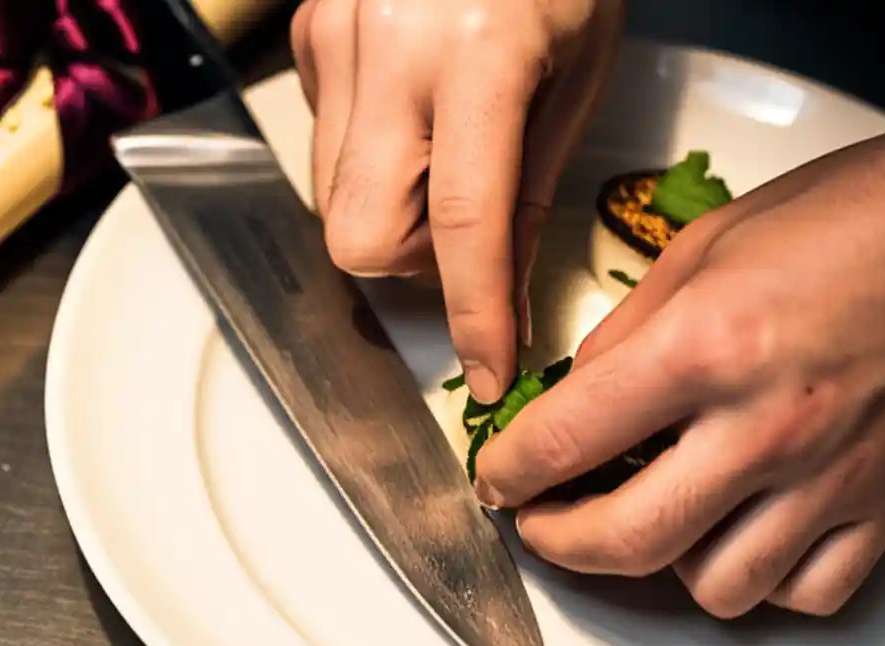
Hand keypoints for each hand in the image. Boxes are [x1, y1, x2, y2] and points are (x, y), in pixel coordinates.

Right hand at [290, 0, 624, 402]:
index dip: (474, 315)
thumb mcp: (577, 74)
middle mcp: (388, 48)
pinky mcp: (307, 33)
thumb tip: (495, 289)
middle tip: (463, 226)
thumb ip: (529, 186)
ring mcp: (334, 37)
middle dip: (413, 261)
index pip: (464, 222)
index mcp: (478, 54)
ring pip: (333, 199)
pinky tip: (407, 109)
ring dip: (390, 210)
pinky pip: (322, 141)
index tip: (489, 373)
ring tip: (440, 153)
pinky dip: (365, 156)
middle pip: (361, 235)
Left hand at [476, 117, 884, 617]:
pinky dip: (758, 578)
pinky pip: (805, 590)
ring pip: (714, 585)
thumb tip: (574, 394)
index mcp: (705, 346)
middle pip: (626, 540)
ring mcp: (830, 475)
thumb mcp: (705, 246)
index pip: (567, 440)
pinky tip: (736, 534)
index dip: (510, 470)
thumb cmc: (851, 215)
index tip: (497, 477)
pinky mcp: (884, 500)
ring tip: (645, 518)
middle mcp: (766, 425)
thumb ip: (627, 331)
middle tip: (539, 522)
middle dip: (556, 542)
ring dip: (659, 563)